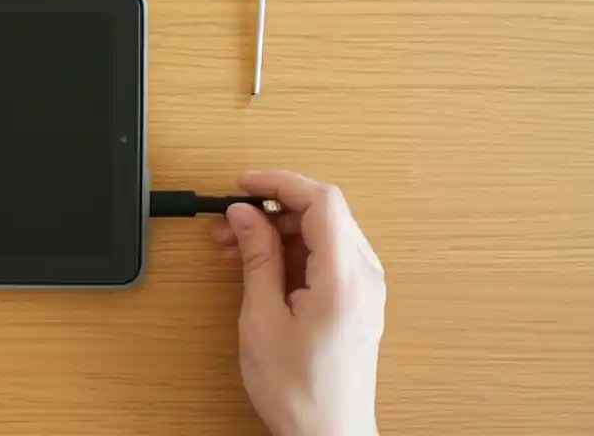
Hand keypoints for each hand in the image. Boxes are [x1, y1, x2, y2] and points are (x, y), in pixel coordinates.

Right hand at [212, 171, 385, 435]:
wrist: (328, 435)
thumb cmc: (299, 391)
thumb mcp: (263, 319)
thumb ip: (257, 258)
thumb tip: (244, 214)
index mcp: (344, 280)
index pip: (322, 201)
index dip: (280, 182)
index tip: (243, 185)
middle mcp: (364, 277)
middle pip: (323, 213)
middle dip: (271, 209)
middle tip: (228, 224)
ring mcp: (365, 288)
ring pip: (323, 232)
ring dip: (278, 230)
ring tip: (235, 247)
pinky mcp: (358, 299)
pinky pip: (327, 255)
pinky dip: (292, 250)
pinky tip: (260, 264)